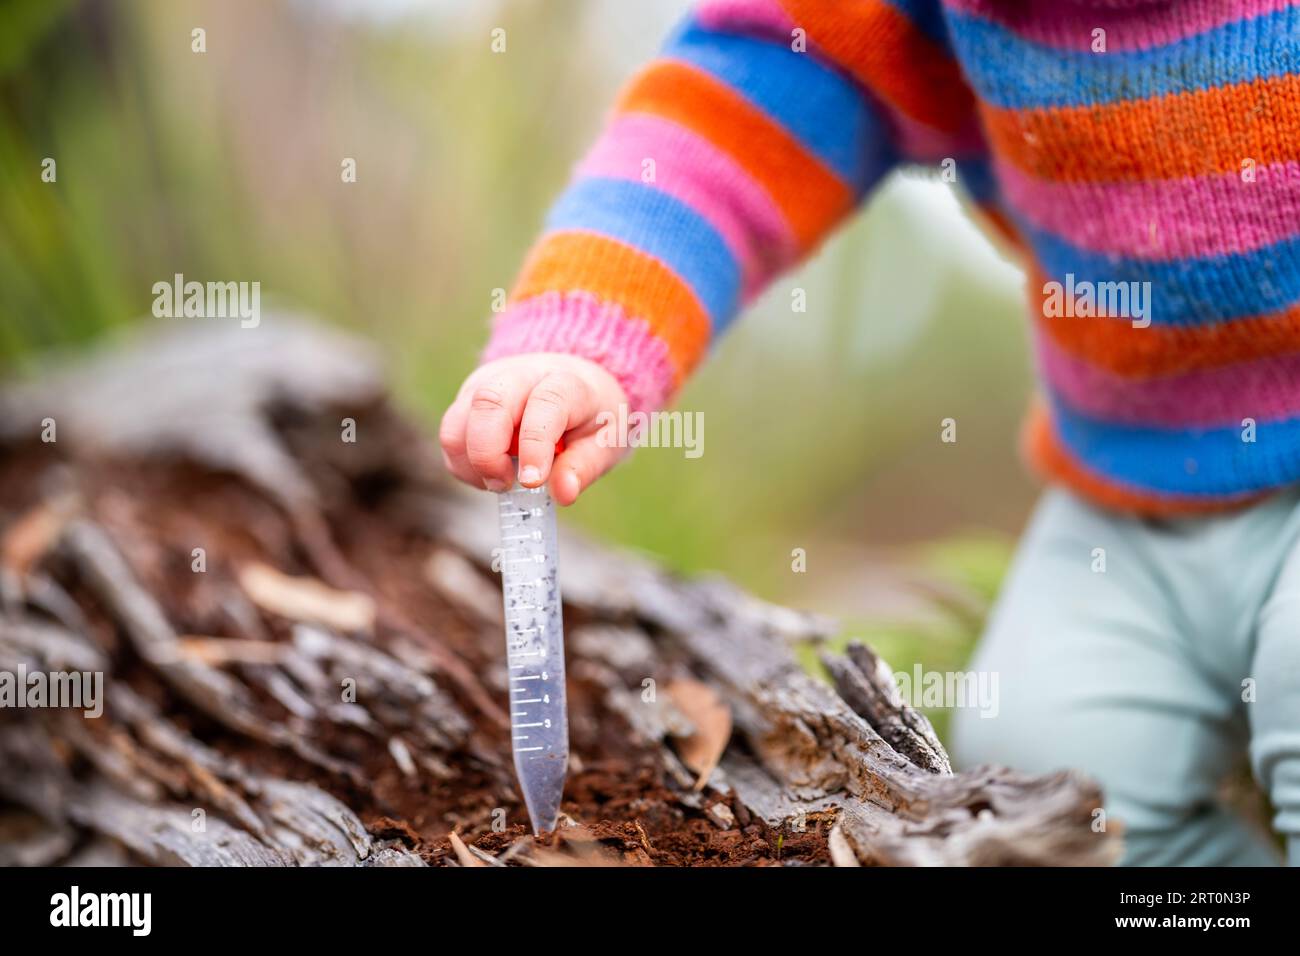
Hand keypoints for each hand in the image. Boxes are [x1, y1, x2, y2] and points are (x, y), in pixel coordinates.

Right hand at [439, 353, 629, 504]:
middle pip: (488, 403)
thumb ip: (585, 467)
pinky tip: (490, 472)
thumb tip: (563, 493)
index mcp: (564, 381)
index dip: (534, 444)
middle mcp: (520, 375)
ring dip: (471, 463)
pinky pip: (450, 434)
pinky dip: (462, 463)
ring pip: (457, 420)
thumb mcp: (606, 441)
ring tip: (501, 480)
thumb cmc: (590, 416)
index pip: (544, 403)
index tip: (532, 480)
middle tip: (505, 484)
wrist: (572, 382)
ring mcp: (486, 383)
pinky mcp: (466, 398)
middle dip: (488, 454)